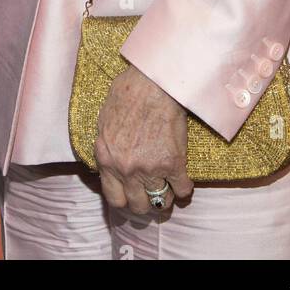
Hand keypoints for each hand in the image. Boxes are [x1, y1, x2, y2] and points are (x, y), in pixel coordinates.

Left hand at [95, 63, 194, 215]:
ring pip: (161, 202)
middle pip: (138, 206)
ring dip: (166, 198)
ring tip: (170, 191)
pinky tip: (184, 182)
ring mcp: (150, 169)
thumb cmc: (127, 94)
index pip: (114, 199)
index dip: (125, 200)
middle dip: (146, 203)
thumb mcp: (104, 123)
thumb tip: (108, 160)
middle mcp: (126, 170)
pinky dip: (185, 189)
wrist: (152, 83)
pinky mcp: (173, 164)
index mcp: (107, 160)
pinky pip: (182, 190)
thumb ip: (107, 147)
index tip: (132, 195)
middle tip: (152, 195)